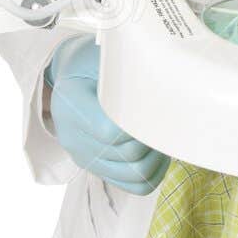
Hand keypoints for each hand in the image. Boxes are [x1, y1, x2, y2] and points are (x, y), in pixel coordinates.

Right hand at [45, 35, 170, 194]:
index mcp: (71, 106)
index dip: (139, 124)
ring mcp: (84, 156)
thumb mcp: (103, 53)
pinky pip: (132, 184)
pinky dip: (152, 172)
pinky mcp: (97, 167)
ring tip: (162, 134)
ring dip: (156, 157)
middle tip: (166, 119)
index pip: (110, 131)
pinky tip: (158, 151)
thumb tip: (167, 80)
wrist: (71, 74)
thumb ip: (126, 68)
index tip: (155, 106)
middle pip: (127, 155)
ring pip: (134, 175)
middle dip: (153, 138)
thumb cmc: (90, 61)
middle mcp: (73, 137)